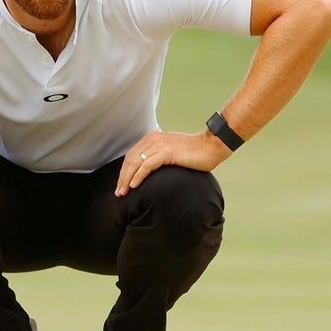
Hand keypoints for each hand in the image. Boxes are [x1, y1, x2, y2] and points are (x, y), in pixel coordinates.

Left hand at [116, 130, 231, 196]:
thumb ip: (160, 155)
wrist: (211, 146)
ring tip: (123, 192)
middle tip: (119, 192)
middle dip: (122, 177)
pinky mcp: (167, 152)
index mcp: (153, 138)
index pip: (132, 155)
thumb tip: (151, 170)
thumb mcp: (172, 151)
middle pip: (131, 159)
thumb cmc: (195, 152)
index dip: (124, 170)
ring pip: (136, 163)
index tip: (121, 184)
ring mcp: (160, 145)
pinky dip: (139, 176)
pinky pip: (147, 165)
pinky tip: (134, 186)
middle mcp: (154, 139)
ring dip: (127, 179)